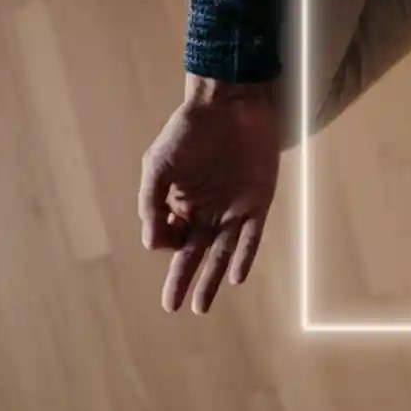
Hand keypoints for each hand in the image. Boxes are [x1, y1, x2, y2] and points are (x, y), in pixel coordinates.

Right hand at [138, 74, 280, 313]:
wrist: (229, 103)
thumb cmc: (189, 130)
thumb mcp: (158, 166)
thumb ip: (151, 204)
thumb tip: (153, 245)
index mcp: (183, 202)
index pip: (173, 238)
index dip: (167, 244)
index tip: (165, 235)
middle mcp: (209, 210)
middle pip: (195, 252)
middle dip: (183, 280)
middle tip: (173, 307)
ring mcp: (234, 207)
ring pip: (222, 251)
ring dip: (212, 278)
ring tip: (200, 305)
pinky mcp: (259, 200)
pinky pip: (251, 235)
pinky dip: (243, 256)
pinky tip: (235, 276)